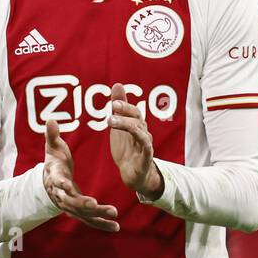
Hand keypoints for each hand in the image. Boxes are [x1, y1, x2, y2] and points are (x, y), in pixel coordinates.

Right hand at [42, 119, 119, 231]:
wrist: (48, 183)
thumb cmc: (54, 163)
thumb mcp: (52, 148)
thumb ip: (52, 136)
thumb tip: (50, 120)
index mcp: (55, 178)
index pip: (57, 182)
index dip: (61, 185)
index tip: (68, 186)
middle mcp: (61, 195)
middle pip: (72, 202)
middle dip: (85, 204)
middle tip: (99, 205)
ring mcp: (69, 206)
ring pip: (82, 213)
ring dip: (97, 216)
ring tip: (114, 215)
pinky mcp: (78, 212)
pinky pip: (90, 220)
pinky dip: (102, 224)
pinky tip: (116, 227)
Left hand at [107, 83, 162, 198]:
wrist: (133, 173)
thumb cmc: (127, 148)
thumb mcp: (119, 126)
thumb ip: (119, 107)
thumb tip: (118, 84)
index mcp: (136, 125)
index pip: (133, 112)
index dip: (124, 105)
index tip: (113, 102)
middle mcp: (143, 133)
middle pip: (137, 119)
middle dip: (126, 111)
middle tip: (113, 106)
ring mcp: (145, 145)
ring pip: (140, 132)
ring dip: (126, 125)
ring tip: (110, 121)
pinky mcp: (146, 158)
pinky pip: (147, 149)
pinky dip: (144, 143)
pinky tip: (138, 138)